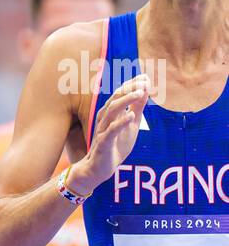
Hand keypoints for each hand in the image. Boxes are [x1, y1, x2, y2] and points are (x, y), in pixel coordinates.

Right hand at [73, 73, 149, 193]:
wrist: (100, 168)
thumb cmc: (115, 145)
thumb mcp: (131, 125)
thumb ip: (137, 108)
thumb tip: (145, 90)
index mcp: (111, 113)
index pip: (120, 94)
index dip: (132, 84)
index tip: (146, 77)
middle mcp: (104, 118)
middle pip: (115, 98)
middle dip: (129, 89)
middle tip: (144, 82)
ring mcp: (102, 130)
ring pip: (111, 111)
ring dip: (125, 101)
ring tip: (140, 93)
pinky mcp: (103, 143)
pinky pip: (110, 131)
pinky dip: (120, 122)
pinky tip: (131, 116)